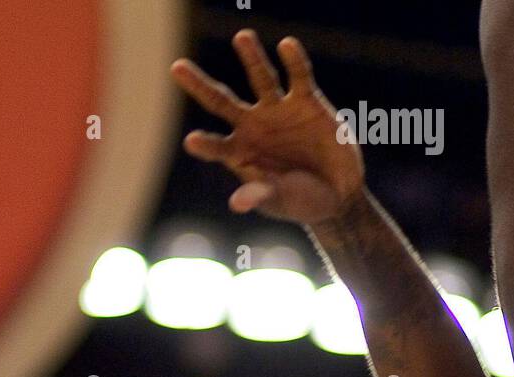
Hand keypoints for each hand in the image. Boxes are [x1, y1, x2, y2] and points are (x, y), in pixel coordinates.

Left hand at [171, 31, 364, 225]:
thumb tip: (237, 202)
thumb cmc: (300, 201)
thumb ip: (259, 194)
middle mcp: (252, 127)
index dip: (206, 144)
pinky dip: (294, 61)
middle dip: (198, 85)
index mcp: (239, 153)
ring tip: (242, 37)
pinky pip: (298, 75)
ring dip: (251, 58)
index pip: (216, 146)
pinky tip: (287, 46)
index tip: (192, 141)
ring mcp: (277, 110)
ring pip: (260, 78)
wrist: (337, 193)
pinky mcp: (306, 100)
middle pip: (220, 101)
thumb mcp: (280, 200)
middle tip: (176, 67)